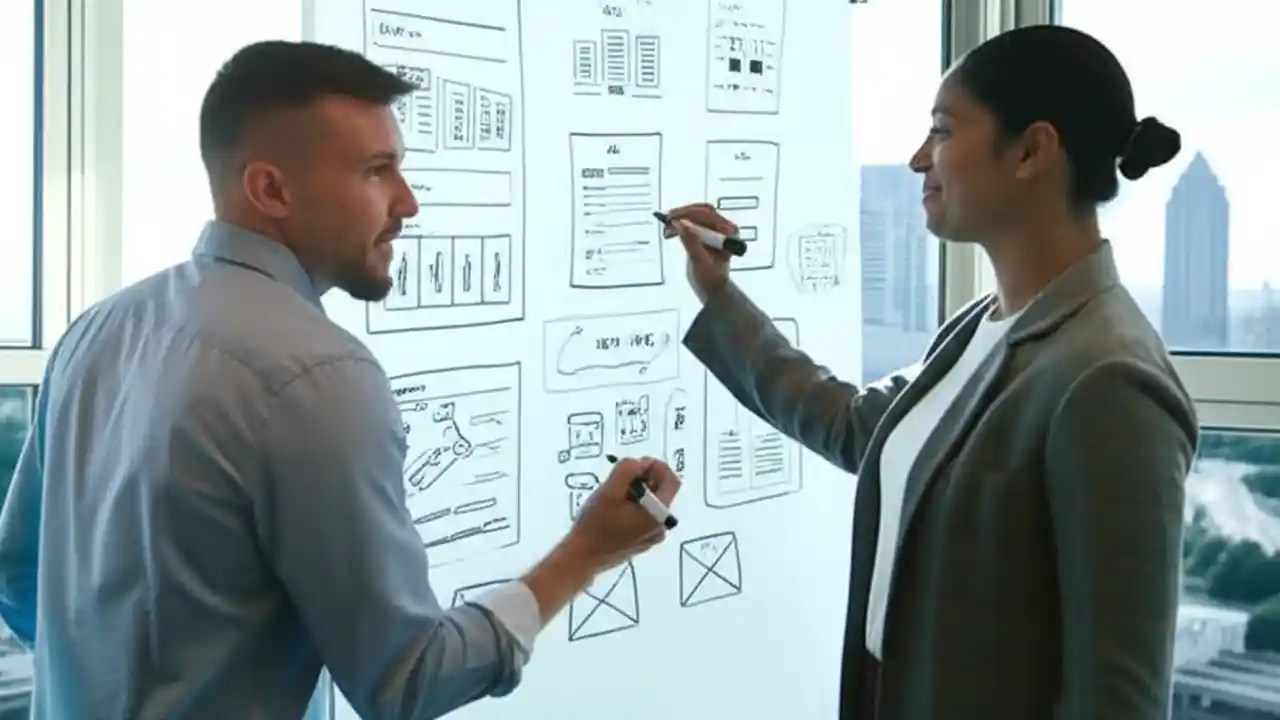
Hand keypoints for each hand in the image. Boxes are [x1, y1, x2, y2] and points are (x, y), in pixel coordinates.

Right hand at [565, 457, 681, 571]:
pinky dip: (635, 506)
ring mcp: (653, 536)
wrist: (582, 558)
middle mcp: (661, 527)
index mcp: (658, 515)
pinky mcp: (643, 542)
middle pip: (662, 492)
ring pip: (653, 504)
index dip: (656, 466)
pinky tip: (615, 510)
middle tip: (621, 478)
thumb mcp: (609, 491)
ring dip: (638, 492)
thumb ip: (627, 471)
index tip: (636, 464)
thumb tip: (640, 465)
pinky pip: (646, 516)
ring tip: (615, 495)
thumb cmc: (595, 524)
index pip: (671, 481)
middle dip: (645, 478)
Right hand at [661, 203, 739, 303]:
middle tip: (668, 219)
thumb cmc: (711, 279)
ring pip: (695, 217)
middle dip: (684, 215)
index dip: (690, 214)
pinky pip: (692, 224)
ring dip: (680, 220)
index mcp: (728, 232)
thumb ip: (691, 241)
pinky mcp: (704, 234)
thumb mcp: (700, 261)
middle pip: (701, 212)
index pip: (708, 214)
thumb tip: (680, 224)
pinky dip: (680, 226)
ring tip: (667, 228)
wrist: (712, 289)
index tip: (674, 218)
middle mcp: (723, 228)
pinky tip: (670, 231)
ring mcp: (714, 230)